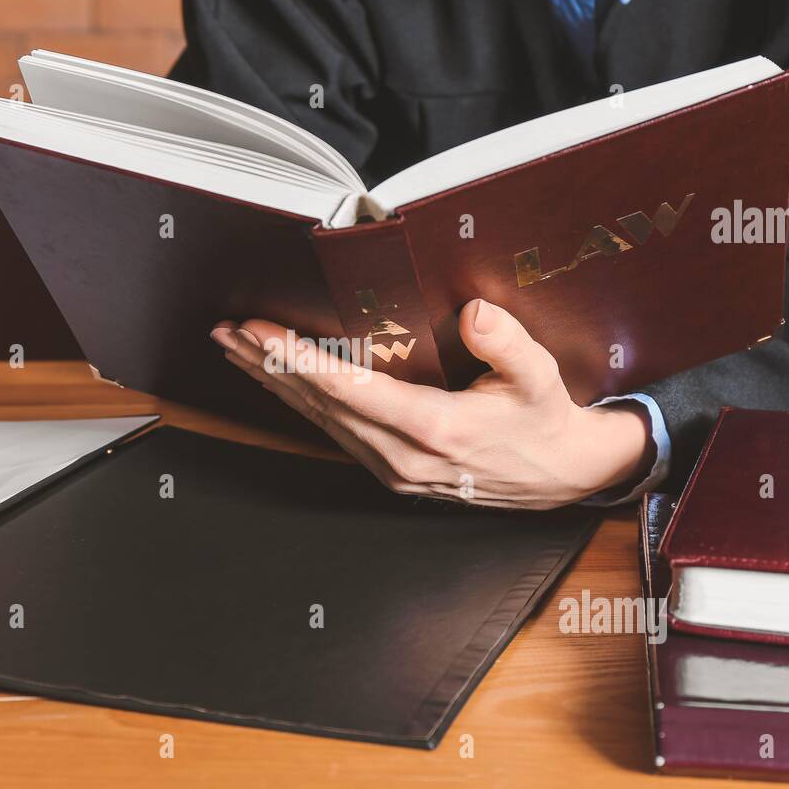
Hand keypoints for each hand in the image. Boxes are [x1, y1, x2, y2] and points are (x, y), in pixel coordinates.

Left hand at [210, 298, 652, 509]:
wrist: (561, 476)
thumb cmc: (544, 421)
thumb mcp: (540, 377)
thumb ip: (506, 343)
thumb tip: (474, 312)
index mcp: (435, 429)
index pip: (350, 390)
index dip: (299, 360)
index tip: (261, 332)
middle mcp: (403, 456)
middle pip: (320, 405)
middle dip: (268, 366)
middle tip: (227, 330)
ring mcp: (393, 470)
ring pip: (319, 423)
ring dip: (274, 385)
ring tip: (236, 349)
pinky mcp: (391, 471)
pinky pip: (334, 433)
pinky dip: (300, 404)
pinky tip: (279, 383)